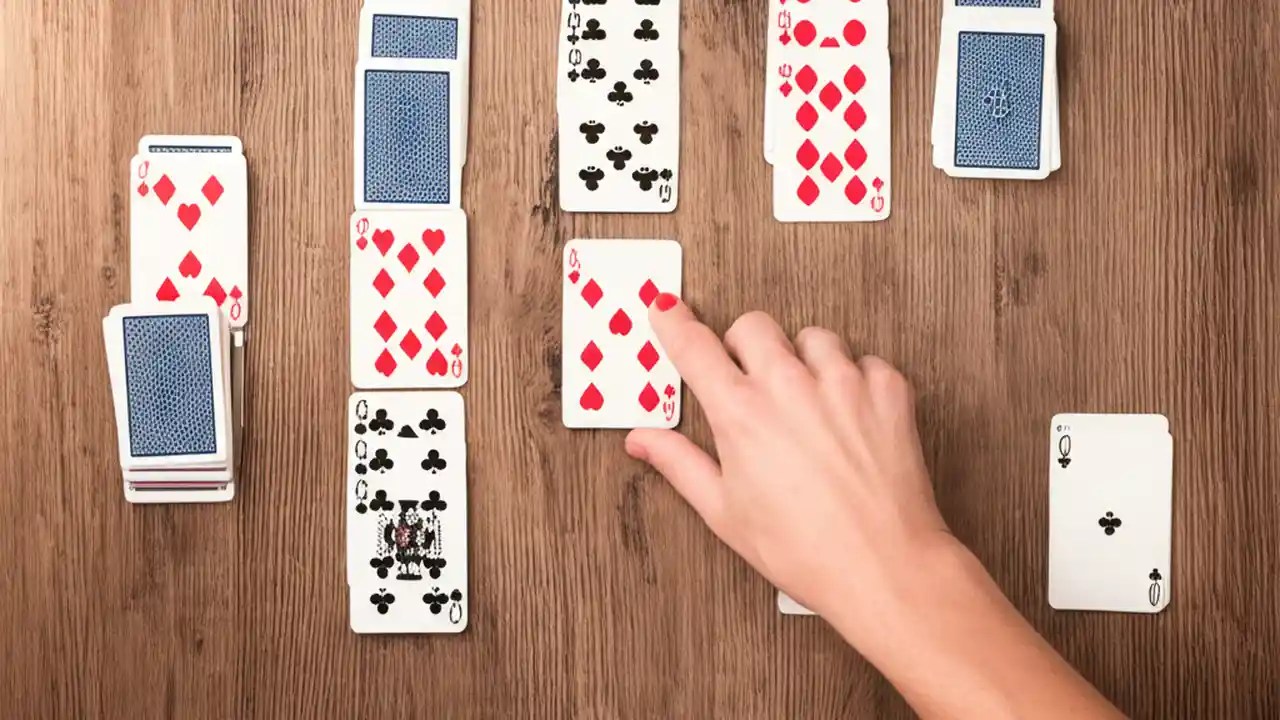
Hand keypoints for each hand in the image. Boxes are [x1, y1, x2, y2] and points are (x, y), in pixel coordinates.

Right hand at [625, 296, 953, 625]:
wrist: (884, 567)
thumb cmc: (804, 550)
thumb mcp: (724, 512)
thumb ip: (680, 463)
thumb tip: (642, 439)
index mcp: (741, 413)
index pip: (693, 346)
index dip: (674, 323)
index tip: (666, 309)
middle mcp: (790, 386)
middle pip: (752, 325)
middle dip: (742, 346)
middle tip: (748, 382)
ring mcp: (843, 383)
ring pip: (812, 337)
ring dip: (802, 360)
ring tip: (806, 405)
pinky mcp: (888, 390)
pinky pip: (863, 361)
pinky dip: (853, 380)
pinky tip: (848, 419)